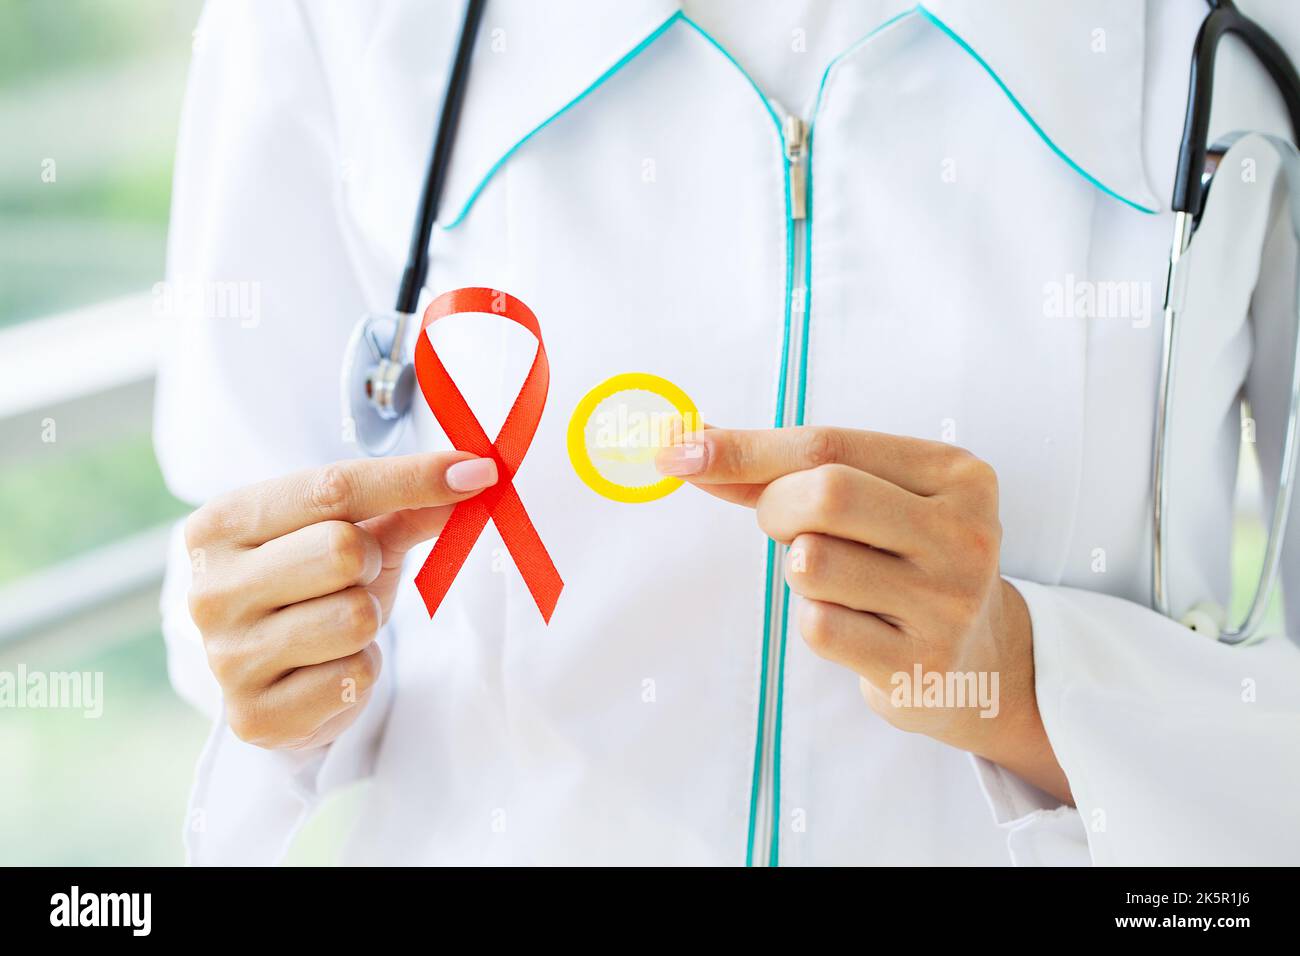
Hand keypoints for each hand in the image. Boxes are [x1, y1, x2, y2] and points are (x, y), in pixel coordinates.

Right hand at [184, 453, 496, 749]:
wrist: (275, 677)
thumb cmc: (314, 586)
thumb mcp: (355, 533)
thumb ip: (407, 503)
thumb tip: (473, 477)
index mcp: (221, 525)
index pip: (331, 488)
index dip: (413, 478)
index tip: (477, 471)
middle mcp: (208, 590)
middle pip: (342, 550)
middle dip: (370, 562)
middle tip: (354, 577)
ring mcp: (226, 659)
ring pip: (354, 618)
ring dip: (367, 620)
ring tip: (337, 625)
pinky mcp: (255, 717)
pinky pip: (355, 676)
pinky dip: (360, 669)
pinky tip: (330, 668)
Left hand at [657, 426, 1070, 802]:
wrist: (978, 664)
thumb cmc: (904, 562)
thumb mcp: (876, 499)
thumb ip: (787, 469)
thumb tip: (689, 445)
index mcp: (957, 475)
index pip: (830, 446)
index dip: (745, 449)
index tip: (680, 450)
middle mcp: (965, 534)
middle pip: (826, 494)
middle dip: (774, 507)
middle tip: (782, 528)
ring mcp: (948, 605)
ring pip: (812, 563)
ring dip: (798, 568)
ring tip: (838, 579)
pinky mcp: (921, 666)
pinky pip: (818, 627)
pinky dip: (816, 620)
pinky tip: (857, 627)